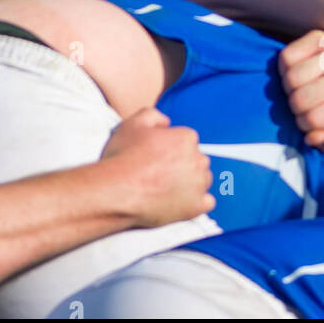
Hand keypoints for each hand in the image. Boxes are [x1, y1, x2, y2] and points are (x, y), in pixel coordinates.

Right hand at [100, 107, 214, 227]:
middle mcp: (197, 160)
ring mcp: (198, 185)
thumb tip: (165, 122)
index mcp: (186, 138)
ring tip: (167, 187)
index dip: (172, 148)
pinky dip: (195, 202)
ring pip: (202, 180)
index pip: (187, 140)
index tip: (160, 156)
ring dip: (190, 182)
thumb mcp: (133, 123)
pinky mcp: (196, 206)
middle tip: (161, 172)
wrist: (116, 190)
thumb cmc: (123, 159)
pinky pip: (206, 202)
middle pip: (196, 160)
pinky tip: (179, 200)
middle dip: (182, 164)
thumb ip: (154, 116)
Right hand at [278, 29, 323, 150]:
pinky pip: (286, 57)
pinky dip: (284, 66)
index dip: (303, 123)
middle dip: (294, 105)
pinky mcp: (319, 36)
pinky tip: (295, 68)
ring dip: (288, 85)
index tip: (307, 118)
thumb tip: (311, 139)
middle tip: (300, 100)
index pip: (313, 120)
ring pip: (291, 78)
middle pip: (300, 99)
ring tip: (297, 86)